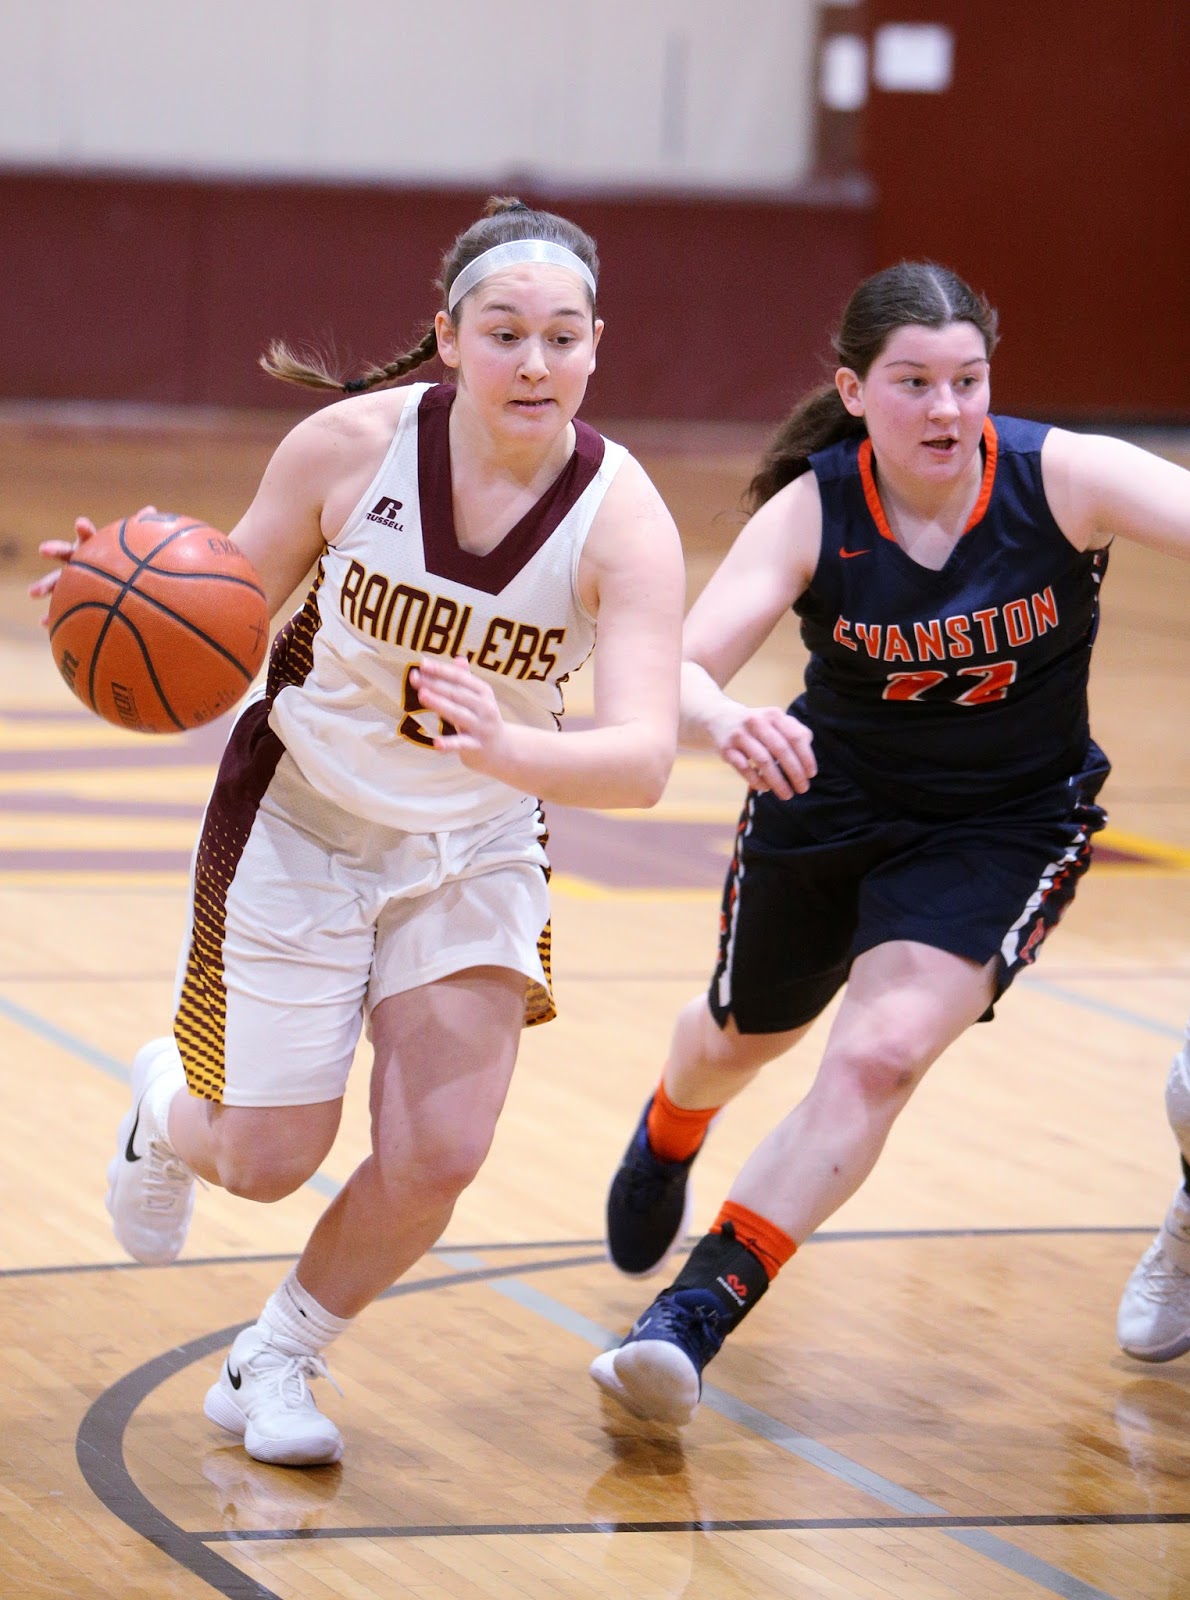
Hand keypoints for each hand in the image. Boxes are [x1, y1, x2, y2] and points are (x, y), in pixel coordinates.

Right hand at [27, 505, 156, 626]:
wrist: (116, 584)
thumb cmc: (122, 564)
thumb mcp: (130, 550)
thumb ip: (137, 532)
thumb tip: (151, 509)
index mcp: (92, 548)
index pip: (88, 536)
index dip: (85, 529)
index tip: (81, 523)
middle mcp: (78, 561)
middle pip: (64, 554)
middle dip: (55, 550)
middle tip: (43, 549)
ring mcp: (70, 579)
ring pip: (55, 581)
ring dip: (44, 585)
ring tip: (32, 592)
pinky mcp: (69, 598)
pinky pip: (60, 608)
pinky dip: (52, 615)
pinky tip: (46, 623)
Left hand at [411, 655, 510, 774]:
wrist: (503, 750)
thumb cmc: (484, 720)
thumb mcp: (479, 699)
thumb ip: (466, 680)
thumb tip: (459, 658)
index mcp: (483, 692)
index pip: (459, 677)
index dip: (441, 670)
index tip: (422, 663)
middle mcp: (484, 707)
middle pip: (456, 693)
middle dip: (434, 684)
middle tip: (414, 677)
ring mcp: (481, 727)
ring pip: (457, 714)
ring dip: (439, 704)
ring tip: (421, 695)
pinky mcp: (476, 746)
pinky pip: (461, 744)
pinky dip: (449, 744)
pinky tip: (436, 743)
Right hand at [711, 703, 815, 797]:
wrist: (719, 718)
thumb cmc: (757, 725)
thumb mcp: (775, 721)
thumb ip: (795, 733)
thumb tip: (808, 758)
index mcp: (773, 714)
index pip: (795, 737)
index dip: (806, 757)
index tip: (811, 774)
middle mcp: (757, 721)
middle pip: (781, 750)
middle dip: (794, 772)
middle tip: (802, 789)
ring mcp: (740, 735)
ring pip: (763, 761)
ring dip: (778, 781)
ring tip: (786, 794)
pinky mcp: (726, 749)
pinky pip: (745, 769)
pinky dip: (757, 781)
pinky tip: (766, 788)